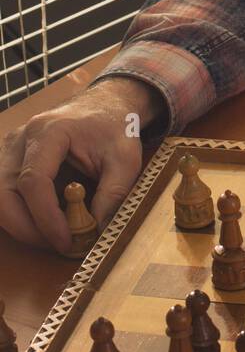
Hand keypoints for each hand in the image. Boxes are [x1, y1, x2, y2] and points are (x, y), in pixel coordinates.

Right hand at [0, 77, 161, 252]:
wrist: (104, 106)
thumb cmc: (113, 127)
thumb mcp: (125, 158)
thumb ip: (113, 193)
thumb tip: (96, 230)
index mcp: (49, 131)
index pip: (33, 181)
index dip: (46, 217)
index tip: (66, 241)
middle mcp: (21, 139)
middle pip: (5, 193)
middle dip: (28, 228)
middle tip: (60, 245)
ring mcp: (12, 150)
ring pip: (1, 198)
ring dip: (24, 225)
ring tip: (57, 235)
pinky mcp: (11, 162)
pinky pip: (6, 196)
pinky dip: (23, 215)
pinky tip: (49, 222)